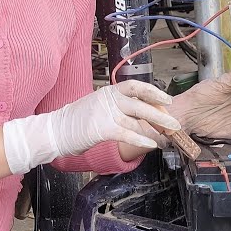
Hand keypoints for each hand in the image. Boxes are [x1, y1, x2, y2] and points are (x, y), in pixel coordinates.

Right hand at [2, 80, 182, 174]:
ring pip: (136, 119)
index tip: (167, 99)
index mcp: (109, 91)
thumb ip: (118, 108)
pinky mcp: (101, 128)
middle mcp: (108, 99)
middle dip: (160, 113)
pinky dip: (141, 138)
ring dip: (154, 128)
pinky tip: (151, 144)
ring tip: (167, 135)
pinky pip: (127, 133)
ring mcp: (105, 113)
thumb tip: (141, 115)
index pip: (135, 86)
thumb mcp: (99, 107)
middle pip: (140, 103)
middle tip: (174, 122)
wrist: (56, 131)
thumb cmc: (78, 121)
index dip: (153, 92)